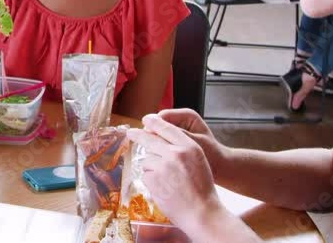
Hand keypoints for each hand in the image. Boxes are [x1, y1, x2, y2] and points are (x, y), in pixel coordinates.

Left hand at [127, 114, 224, 231]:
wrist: (201, 212)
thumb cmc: (202, 189)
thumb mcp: (198, 161)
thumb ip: (182, 149)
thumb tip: (160, 140)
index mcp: (190, 147)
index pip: (168, 128)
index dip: (155, 123)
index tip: (146, 119)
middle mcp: (176, 153)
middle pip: (150, 139)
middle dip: (138, 135)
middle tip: (131, 133)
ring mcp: (163, 165)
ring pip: (147, 159)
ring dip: (151, 168)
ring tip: (166, 181)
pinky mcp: (153, 178)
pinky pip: (145, 174)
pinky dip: (151, 181)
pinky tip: (163, 188)